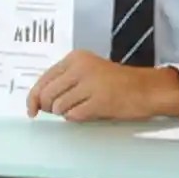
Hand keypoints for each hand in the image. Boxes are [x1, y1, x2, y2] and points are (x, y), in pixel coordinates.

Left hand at [25, 50, 178, 121]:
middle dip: (47, 107)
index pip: (44, 78)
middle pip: (48, 94)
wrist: (147, 89)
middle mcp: (80, 68)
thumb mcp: (88, 71)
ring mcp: (91, 84)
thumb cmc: (116, 82)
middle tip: (56, 111)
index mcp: (75, 58)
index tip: (32, 109)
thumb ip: (64, 81)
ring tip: (79, 108)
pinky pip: (74, 115)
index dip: (34, 96)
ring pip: (59, 106)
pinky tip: (87, 113)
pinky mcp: (100, 101)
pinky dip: (75, 118)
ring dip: (64, 113)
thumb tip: (39, 102)